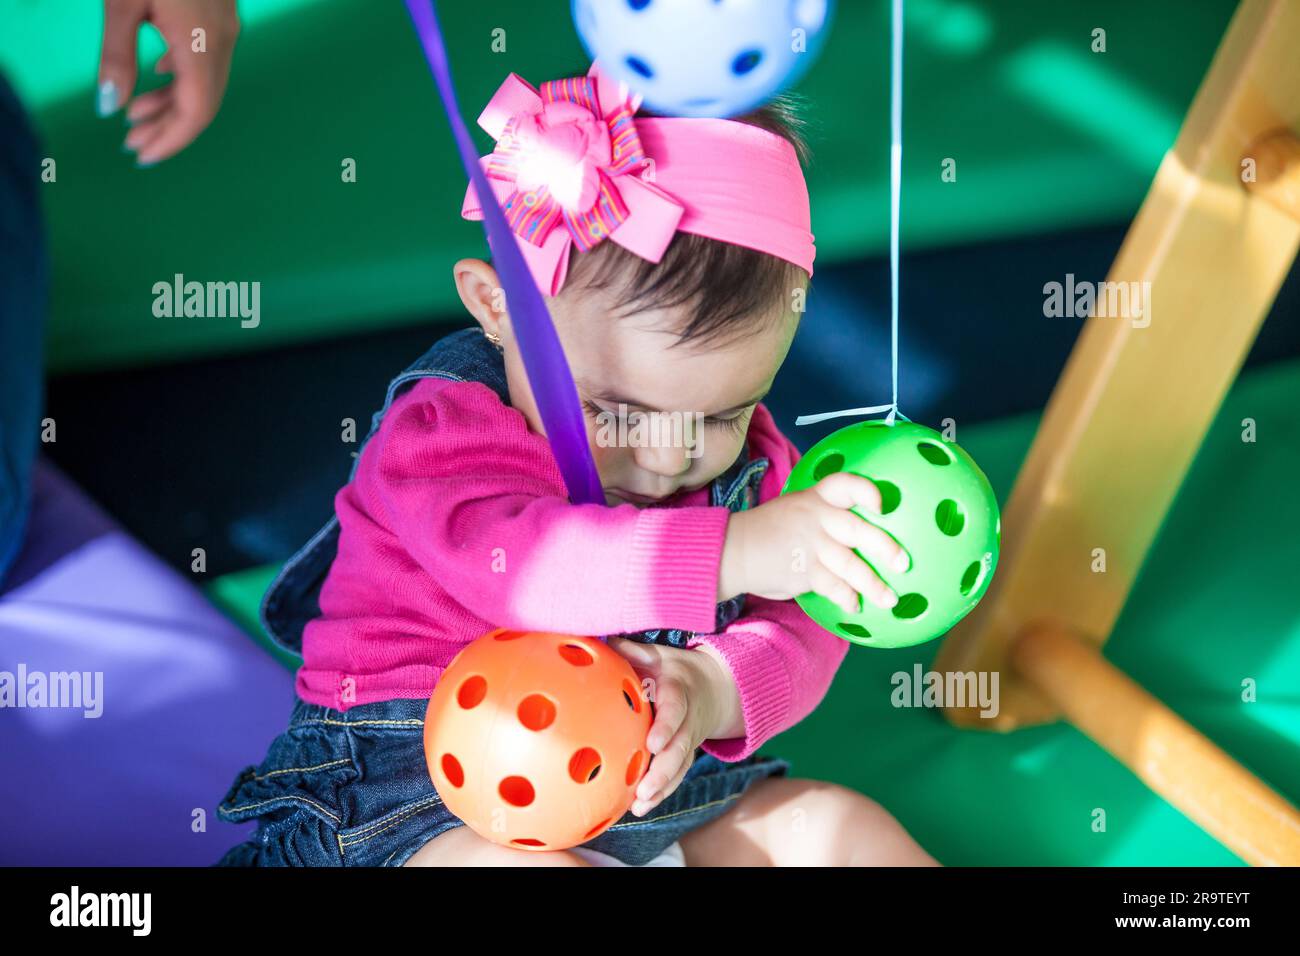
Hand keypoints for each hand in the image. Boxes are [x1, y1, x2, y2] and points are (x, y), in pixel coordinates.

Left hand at [97, 0, 239, 164]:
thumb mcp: (121, 2)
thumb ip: (117, 56)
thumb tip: (111, 106)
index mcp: (202, 42)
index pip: (196, 110)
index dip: (172, 140)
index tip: (144, 157)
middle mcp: (223, 39)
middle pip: (202, 101)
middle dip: (168, 127)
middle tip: (132, 142)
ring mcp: (225, 25)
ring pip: (205, 81)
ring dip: (171, 102)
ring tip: (135, 113)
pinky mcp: (218, 12)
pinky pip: (206, 58)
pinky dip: (181, 77)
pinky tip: (157, 74)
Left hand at [608, 638, 741, 816]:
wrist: (712, 687)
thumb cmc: (674, 670)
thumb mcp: (660, 654)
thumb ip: (636, 652)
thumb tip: (607, 642)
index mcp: (679, 692)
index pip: (674, 711)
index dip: (665, 728)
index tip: (652, 744)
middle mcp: (687, 721)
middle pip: (679, 749)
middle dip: (663, 771)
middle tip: (644, 790)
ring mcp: (688, 741)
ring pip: (679, 767)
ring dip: (662, 788)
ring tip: (640, 805)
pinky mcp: (684, 756)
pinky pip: (676, 776)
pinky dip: (661, 793)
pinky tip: (640, 808)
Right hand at [718, 472, 909, 614]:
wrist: (732, 549)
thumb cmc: (769, 532)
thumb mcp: (796, 510)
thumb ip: (824, 517)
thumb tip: (860, 537)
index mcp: (815, 498)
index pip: (844, 484)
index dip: (866, 491)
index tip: (882, 505)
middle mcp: (816, 518)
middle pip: (857, 529)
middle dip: (884, 546)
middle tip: (904, 563)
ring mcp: (810, 545)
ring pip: (849, 564)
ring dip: (872, 584)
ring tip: (890, 599)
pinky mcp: (803, 571)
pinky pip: (832, 586)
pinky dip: (846, 598)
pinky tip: (855, 606)